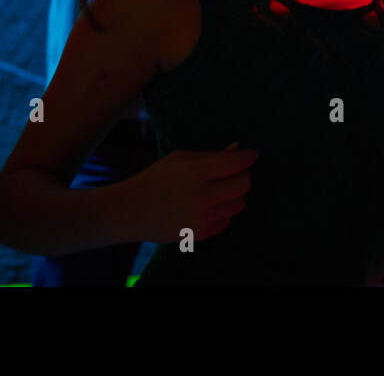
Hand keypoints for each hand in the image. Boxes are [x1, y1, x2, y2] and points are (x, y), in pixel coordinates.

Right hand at [122, 143, 256, 242]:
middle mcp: (204, 196)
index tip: (251, 155)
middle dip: (243, 176)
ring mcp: (204, 217)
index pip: (237, 163)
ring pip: (239, 204)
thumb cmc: (156, 179)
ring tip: (218, 190)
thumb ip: (211, 156)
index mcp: (198, 172)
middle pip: (245, 185)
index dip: (248, 157)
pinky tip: (209, 205)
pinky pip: (227, 221)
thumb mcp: (180, 159)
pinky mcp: (202, 234)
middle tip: (233, 173)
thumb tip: (238, 149)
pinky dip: (224, 212)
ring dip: (234, 195)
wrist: (132, 210)